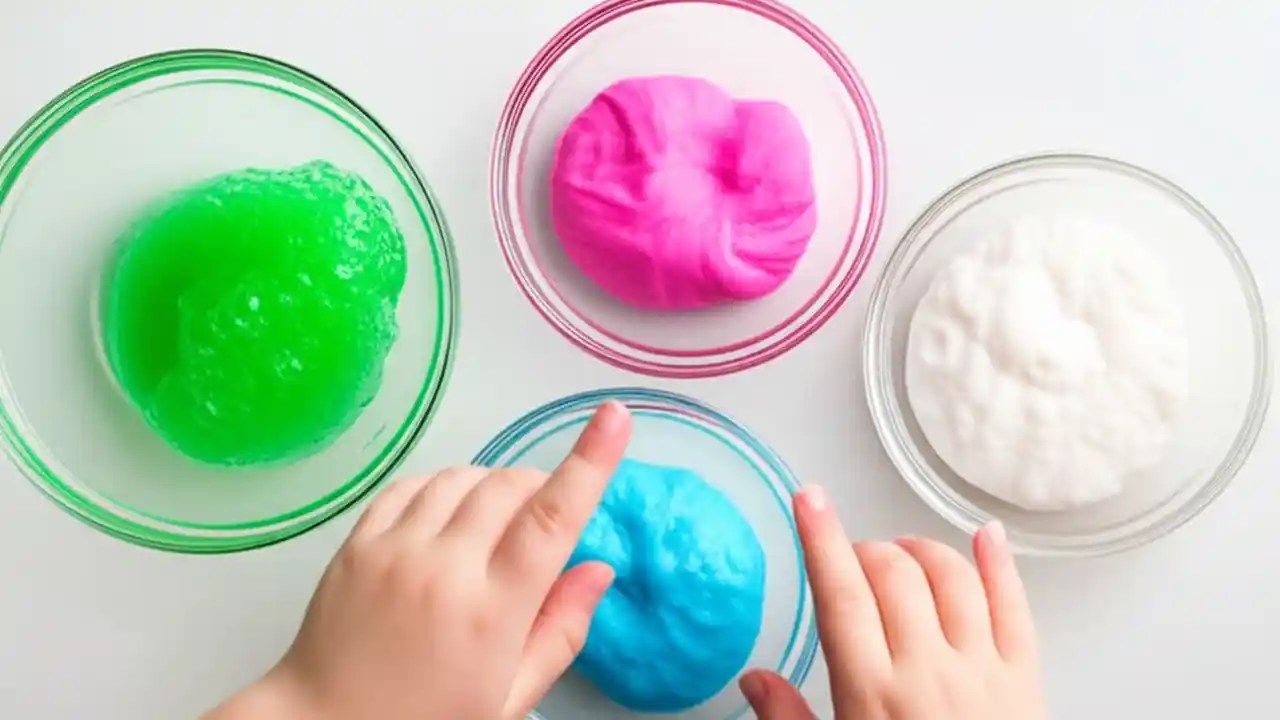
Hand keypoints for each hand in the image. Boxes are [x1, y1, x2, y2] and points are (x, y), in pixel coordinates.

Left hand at [206, 401, 631, 719]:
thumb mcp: (510, 699)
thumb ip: (560, 632)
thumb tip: (598, 569)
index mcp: (492, 613)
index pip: (551, 520)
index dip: (588, 463)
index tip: (612, 418)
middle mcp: (443, 569)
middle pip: (508, 488)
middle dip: (538, 486)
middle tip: (543, 516)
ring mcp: (394, 551)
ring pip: (460, 479)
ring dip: (491, 486)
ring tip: (494, 524)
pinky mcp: (357, 543)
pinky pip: (411, 486)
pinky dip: (441, 487)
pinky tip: (448, 513)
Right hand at [740, 487, 1047, 719]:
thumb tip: (755, 681)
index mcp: (871, 693)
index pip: (840, 591)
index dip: (821, 536)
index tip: (808, 499)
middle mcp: (928, 673)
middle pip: (893, 573)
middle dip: (866, 548)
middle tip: (851, 558)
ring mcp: (982, 673)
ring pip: (952, 577)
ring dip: (921, 550)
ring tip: (901, 553)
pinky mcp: (1027, 683)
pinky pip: (1017, 607)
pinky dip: (1000, 564)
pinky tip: (987, 538)